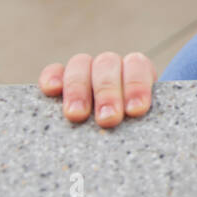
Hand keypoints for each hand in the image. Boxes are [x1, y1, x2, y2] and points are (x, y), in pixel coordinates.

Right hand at [38, 51, 157, 127]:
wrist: (113, 132)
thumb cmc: (135, 126)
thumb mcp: (144, 120)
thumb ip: (142, 116)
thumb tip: (142, 122)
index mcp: (138, 68)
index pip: (138, 66)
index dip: (136, 85)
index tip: (136, 110)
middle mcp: (111, 65)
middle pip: (107, 66)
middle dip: (107, 93)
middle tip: (108, 119)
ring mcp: (85, 68)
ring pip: (80, 65)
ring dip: (79, 89)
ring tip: (77, 115)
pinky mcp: (61, 77)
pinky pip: (54, 71)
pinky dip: (52, 77)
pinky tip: (52, 91)